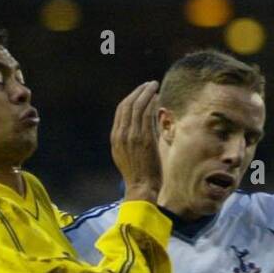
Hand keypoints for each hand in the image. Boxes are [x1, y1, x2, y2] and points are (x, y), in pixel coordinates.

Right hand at [111, 81, 161, 203]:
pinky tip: (157, 97)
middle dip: (139, 91)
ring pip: (137, 106)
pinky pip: (146, 114)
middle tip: (149, 84)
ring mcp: (131, 136)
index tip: (141, 92)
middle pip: (127, 105)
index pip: (121, 111)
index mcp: (115, 138)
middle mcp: (121, 135)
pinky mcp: (143, 139)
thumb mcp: (130, 155)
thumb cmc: (140, 175)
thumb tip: (142, 124)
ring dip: (146, 93)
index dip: (131, 98)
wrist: (141, 188)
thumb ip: (133, 139)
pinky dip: (151, 102)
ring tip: (154, 85)